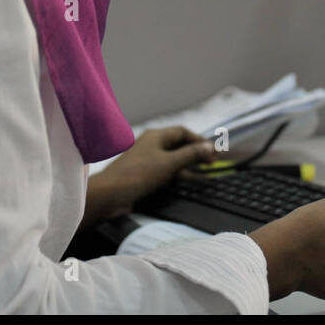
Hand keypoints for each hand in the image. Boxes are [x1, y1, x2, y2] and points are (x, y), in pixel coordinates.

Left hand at [81, 126, 213, 227]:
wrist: (111, 193)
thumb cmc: (139, 174)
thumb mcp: (169, 163)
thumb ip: (191, 154)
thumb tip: (209, 146)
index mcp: (157, 136)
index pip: (183, 132)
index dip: (199, 140)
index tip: (213, 151)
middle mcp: (151, 144)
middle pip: (178, 144)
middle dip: (195, 152)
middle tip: (211, 163)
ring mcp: (146, 158)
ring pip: (172, 158)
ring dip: (188, 164)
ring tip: (203, 172)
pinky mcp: (142, 172)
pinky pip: (164, 169)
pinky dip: (177, 173)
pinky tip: (185, 180)